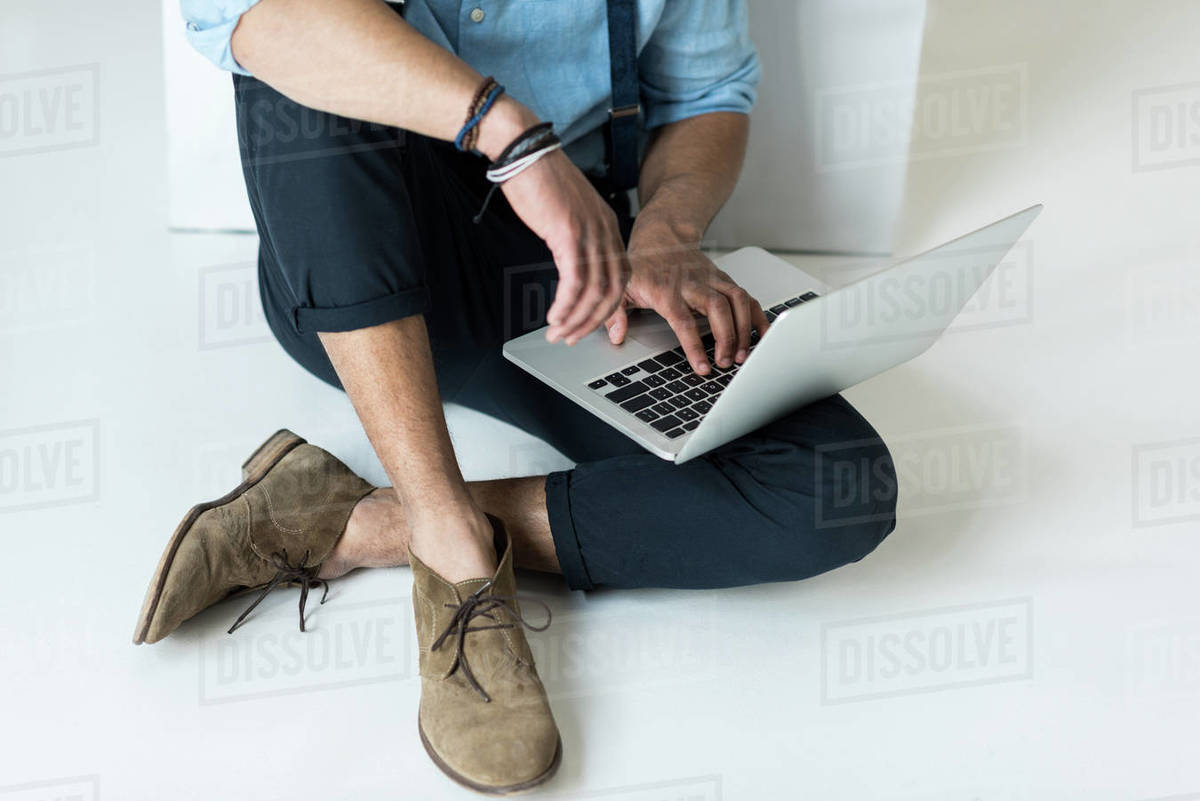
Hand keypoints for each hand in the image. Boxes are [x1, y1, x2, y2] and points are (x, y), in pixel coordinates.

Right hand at [498, 150, 629, 343]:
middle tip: (572, 337)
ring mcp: (589, 231)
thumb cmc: (537, 178)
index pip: (620, 276)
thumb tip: (570, 262)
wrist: (523, 150)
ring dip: (576, 319)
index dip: (607, 306)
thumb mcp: (565, 212)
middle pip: (613, 289)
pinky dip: (566, 305)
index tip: (589, 323)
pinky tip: (554, 316)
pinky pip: (574, 281)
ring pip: (594, 290)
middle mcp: (605, 230)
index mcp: (607, 225)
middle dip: (593, 321)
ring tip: (558, 333)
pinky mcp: (569, 233)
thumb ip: (574, 236)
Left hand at [607, 218, 769, 375]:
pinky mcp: (724, 280)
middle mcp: (693, 283)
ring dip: (744, 329)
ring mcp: (712, 280)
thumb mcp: (621, 287)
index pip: (683, 320)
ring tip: (743, 355)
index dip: (695, 345)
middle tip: (727, 363)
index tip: (703, 367)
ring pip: (737, 300)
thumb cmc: (643, 266)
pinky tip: (762, 335)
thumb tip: (616, 336)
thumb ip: (615, 313)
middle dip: (726, 338)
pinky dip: (757, 315)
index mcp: (666, 290)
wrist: (662, 237)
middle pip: (717, 308)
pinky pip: (746, 297)